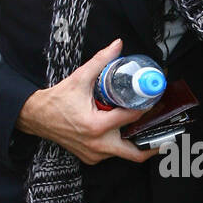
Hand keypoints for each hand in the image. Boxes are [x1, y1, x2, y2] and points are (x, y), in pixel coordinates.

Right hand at [15, 37, 161, 164]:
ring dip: (135, 141)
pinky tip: (125, 130)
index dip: (146, 108)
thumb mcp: (80, 78)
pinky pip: (112, 154)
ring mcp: (93, 154)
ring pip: (123, 153)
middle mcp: (97, 144)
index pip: (131, 118)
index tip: (154, 100)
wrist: (36, 117)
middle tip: (166, 133)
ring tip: (145, 126)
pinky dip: (120, 143)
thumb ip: (101, 61)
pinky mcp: (90, 157)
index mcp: (96, 126)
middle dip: (153, 144)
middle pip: (135, 153)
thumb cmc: (57, 100)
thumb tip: (118, 45)